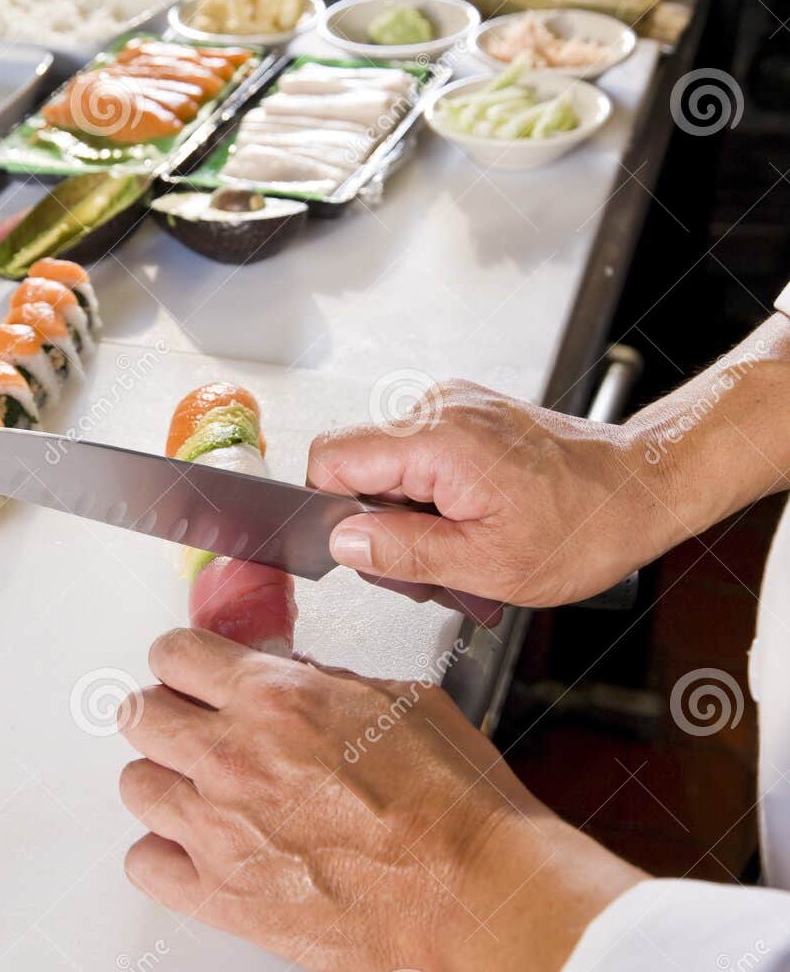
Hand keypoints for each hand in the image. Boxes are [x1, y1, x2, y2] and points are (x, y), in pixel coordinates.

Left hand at [118, 629, 639, 971]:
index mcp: (275, 698)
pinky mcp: (224, 898)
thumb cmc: (455, 800)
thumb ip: (325, 685)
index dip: (183, 661)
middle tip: (188, 727)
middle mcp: (233, 759)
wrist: (477, 889)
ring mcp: (220, 832)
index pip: (175, 654)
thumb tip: (293, 680)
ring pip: (135, 786)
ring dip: (164, 781)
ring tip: (197, 791)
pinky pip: (144, 866)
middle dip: (163, 713)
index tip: (192, 675)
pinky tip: (194, 850)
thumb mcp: (397, 700)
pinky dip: (162, 855)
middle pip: (138, 714)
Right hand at [308, 380, 662, 610]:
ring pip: (390, 469)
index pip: (330, 458)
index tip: (366, 548)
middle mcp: (439, 408)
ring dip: (413, 517)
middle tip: (434, 563)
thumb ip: (402, 552)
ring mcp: (455, 406)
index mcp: (437, 440)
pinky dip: (436, 499)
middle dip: (382, 525)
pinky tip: (474, 522)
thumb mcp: (487, 565)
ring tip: (464, 544)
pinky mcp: (469, 415)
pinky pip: (421, 459)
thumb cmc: (584, 526)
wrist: (640, 489)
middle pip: (358, 467)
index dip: (331, 510)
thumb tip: (343, 541)